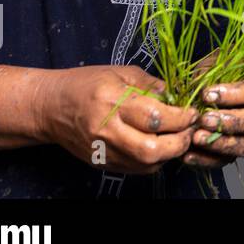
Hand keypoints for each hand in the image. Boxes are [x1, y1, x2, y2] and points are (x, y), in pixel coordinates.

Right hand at [33, 65, 196, 174]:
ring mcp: (103, 151)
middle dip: (179, 142)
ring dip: (170, 154)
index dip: (181, 117)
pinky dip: (154, 161)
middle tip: (189, 129)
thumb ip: (152, 85)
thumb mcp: (121, 73)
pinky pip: (136, 169)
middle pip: (151, 149)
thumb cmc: (86, 84)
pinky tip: (160, 145)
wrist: (50, 107)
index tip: (192, 111)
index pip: (155, 117)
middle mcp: (106, 130)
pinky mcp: (102, 164)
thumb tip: (179, 96)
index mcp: (112, 101)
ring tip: (177, 137)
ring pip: (146, 164)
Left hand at [183, 72, 243, 168]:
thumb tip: (193, 89)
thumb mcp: (213, 65)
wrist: (214, 90)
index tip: (206, 94)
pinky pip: (225, 160)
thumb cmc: (217, 74)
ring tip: (196, 138)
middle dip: (228, 122)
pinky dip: (206, 160)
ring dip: (219, 143)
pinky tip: (188, 155)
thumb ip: (207, 74)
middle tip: (204, 119)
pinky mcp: (235, 151)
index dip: (232, 95)